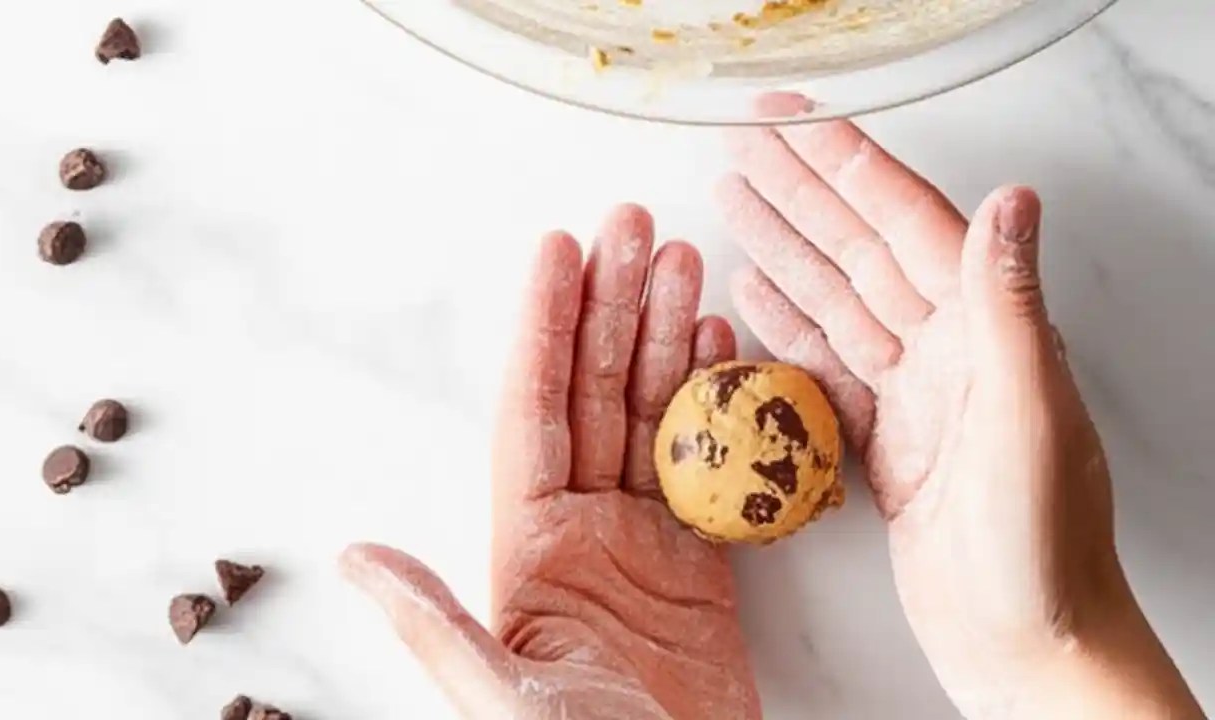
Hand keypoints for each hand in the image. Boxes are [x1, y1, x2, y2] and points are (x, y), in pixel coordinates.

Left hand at [342, 206, 760, 718]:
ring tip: (680, 262)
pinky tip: (717, 344)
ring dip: (664, 333)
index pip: (537, 408)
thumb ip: (434, 619)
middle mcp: (583, 526)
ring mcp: (644, 537)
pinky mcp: (701, 561)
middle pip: (597, 390)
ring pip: (652, 411)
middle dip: (612, 305)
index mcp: (531, 543)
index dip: (546, 324)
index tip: (558, 252)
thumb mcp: (496, 695)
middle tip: (633, 228)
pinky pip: (706, 459)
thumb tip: (358, 556)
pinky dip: (714, 398)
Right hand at [721, 95, 1200, 717]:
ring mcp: (915, 394)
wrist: (1027, 642)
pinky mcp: (884, 438)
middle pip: (861, 249)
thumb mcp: (1027, 416)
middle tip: (745, 148)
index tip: (795, 121)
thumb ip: (1008, 307)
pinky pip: (826, 364)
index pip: (906, 223)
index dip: (847, 163)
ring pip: (838, 301)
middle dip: (801, 192)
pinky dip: (788, 324)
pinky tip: (756, 294)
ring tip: (737, 201)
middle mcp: (950, 350)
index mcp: (986, 331)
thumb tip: (1011, 201)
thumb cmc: (1040, 548)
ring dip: (787, 247)